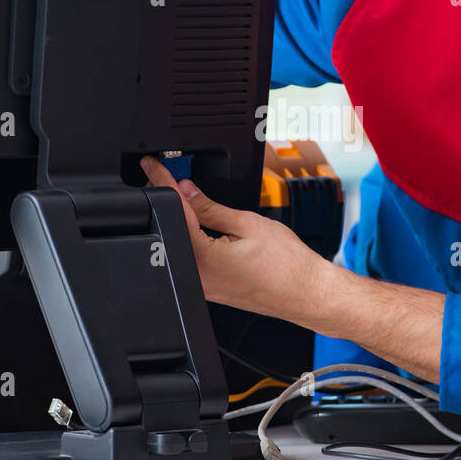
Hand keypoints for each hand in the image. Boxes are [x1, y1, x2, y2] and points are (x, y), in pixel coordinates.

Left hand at [139, 156, 327, 321]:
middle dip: (173, 201)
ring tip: (194, 200)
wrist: (307, 292)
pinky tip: (205, 227)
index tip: (153, 167)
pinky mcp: (212, 291)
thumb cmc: (288, 265)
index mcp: (204, 260)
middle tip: (175, 178)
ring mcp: (204, 288)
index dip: (163, 183)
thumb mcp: (248, 224)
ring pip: (183, 246)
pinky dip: (195, 240)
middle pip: (174, 230)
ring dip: (186, 221)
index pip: (176, 212)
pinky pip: (195, 261)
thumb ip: (211, 208)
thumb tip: (188, 192)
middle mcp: (199, 278)